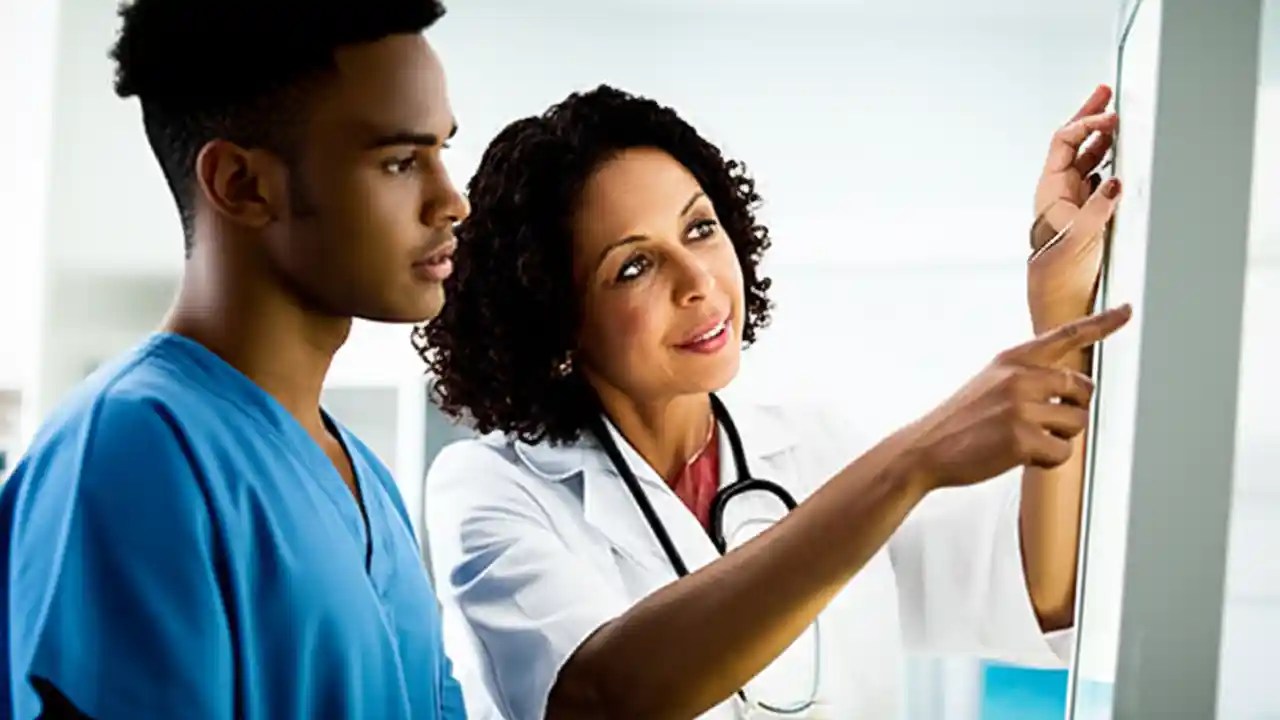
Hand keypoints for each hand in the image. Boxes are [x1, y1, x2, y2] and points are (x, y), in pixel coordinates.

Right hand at [907, 305, 1131, 489]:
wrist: (925, 448)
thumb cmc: (959, 420)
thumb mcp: (989, 382)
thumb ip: (1026, 376)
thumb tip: (1069, 388)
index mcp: (1012, 359)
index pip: (1065, 335)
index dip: (1101, 323)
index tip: (1127, 311)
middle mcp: (1020, 377)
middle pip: (1083, 388)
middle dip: (1071, 409)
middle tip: (1043, 423)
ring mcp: (1021, 406)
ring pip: (1077, 422)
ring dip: (1058, 438)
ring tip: (1024, 440)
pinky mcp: (1021, 438)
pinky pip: (1063, 452)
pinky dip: (1048, 461)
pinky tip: (1022, 457)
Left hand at [1029, 86, 1121, 332]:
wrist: (1058, 309)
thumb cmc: (1061, 279)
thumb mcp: (1082, 240)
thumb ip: (1098, 209)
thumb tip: (1114, 180)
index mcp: (1049, 193)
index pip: (1064, 143)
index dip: (1087, 124)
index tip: (1112, 117)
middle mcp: (1056, 195)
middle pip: (1072, 145)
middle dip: (1088, 118)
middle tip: (1105, 92)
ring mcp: (1069, 206)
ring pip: (1085, 162)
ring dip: (1101, 140)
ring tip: (1116, 120)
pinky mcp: (1082, 220)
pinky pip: (1093, 183)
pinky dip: (1106, 165)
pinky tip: (1115, 160)